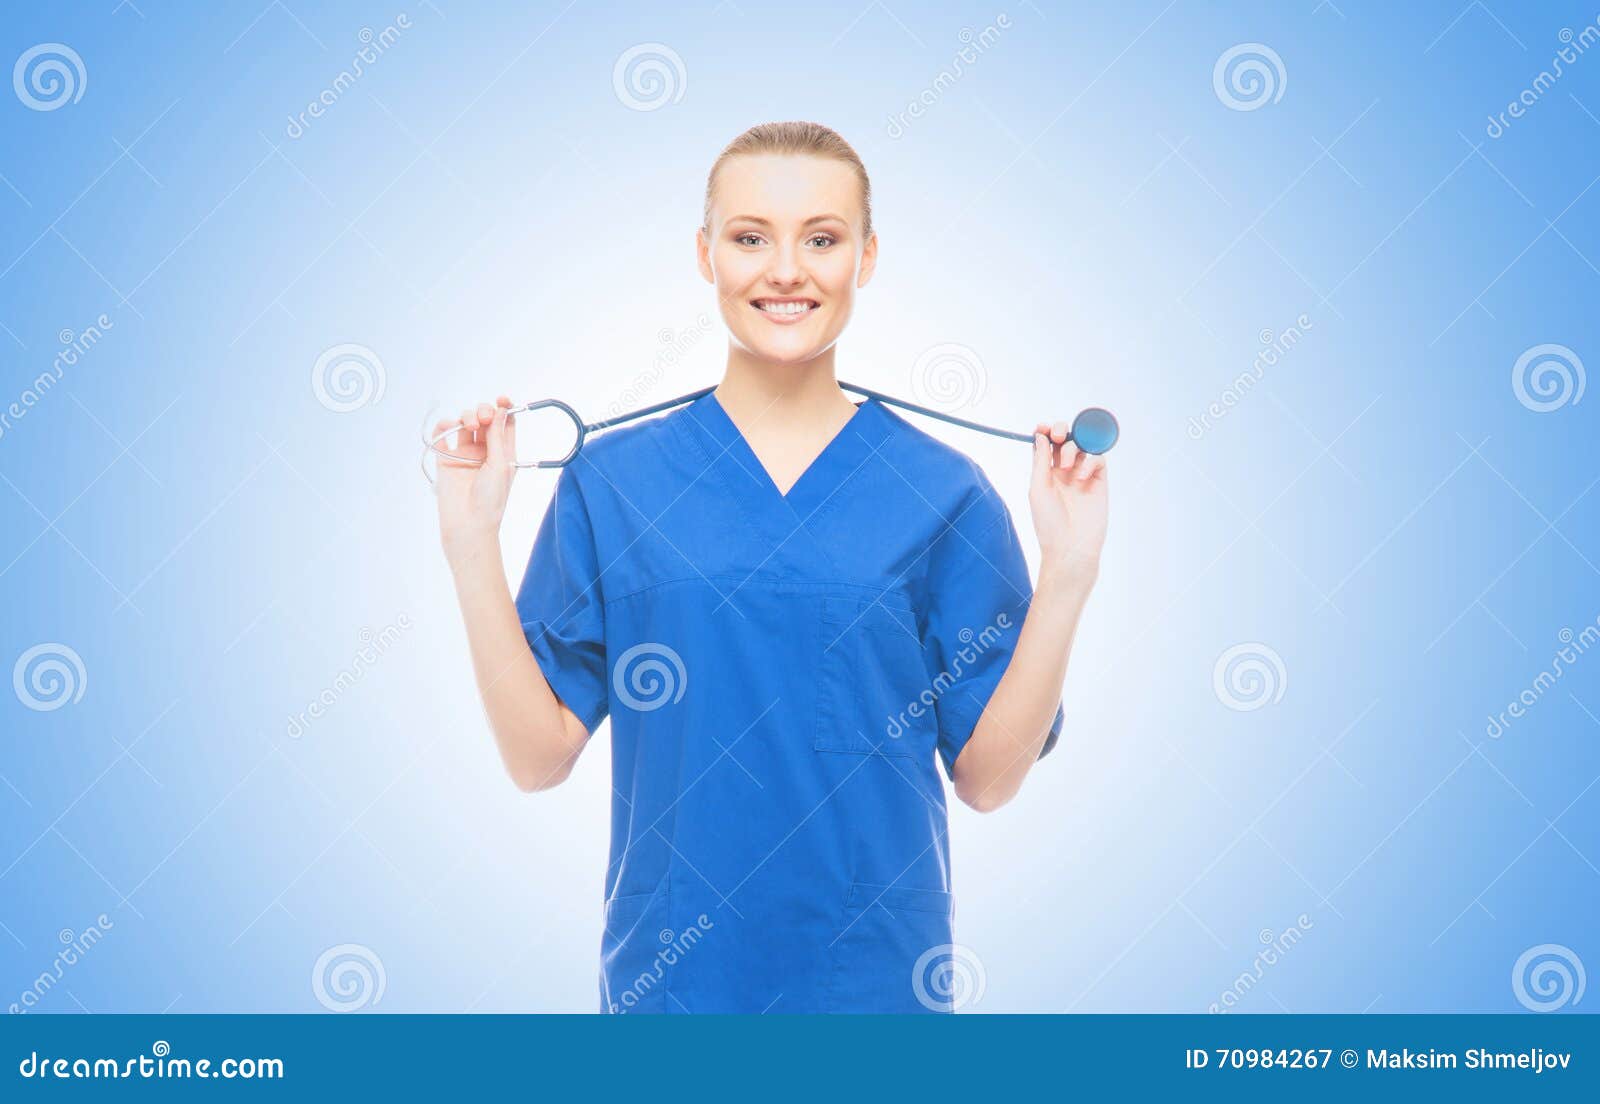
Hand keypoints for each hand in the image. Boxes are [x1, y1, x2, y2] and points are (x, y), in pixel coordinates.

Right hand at [433, 396, 516, 563]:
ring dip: (466, 417)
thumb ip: (498, 437)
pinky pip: (442, 436)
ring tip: (469, 424)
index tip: (502, 399)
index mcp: (503, 452)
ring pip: (463, 424)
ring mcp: (464, 455)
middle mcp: (484, 451)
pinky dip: (443, 426)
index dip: (504, 408)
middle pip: (484, 419)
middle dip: (483, 411)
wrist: (468, 525)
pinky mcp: (445, 460)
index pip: (505, 422)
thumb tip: (501, 410)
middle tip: (482, 418)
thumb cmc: (491, 500)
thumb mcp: (501, 465)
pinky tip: (448, 426)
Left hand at [1028, 420, 1108, 583]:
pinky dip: (1090, 461)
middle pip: (1065, 440)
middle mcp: (1064, 472)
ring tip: (1065, 465)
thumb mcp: (1038, 488)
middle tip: (1057, 436)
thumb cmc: (1049, 522)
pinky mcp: (1099, 482)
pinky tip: (1082, 477)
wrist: (1071, 547)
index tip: (1042, 427)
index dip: (1045, 432)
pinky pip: (1098, 459)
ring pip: (1082, 446)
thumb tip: (1040, 436)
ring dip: (1072, 447)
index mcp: (1046, 473)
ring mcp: (1083, 476)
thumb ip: (1040, 461)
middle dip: (1061, 431)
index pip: (1046, 444)